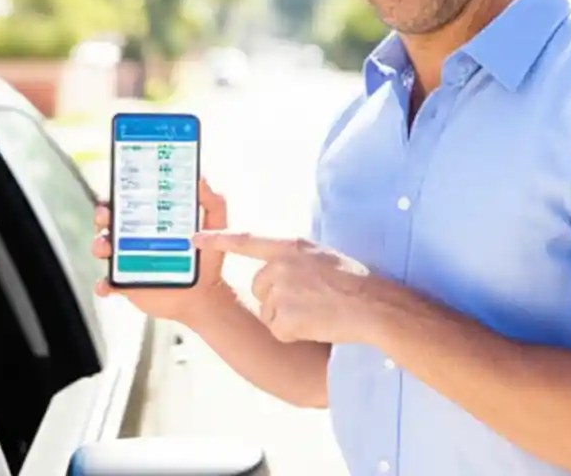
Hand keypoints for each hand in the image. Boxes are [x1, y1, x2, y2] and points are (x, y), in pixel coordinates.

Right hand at [92, 178, 231, 324]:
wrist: (205, 295)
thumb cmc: (207, 257)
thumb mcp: (215, 227)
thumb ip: (213, 202)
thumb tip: (203, 177)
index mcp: (151, 221)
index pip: (129, 201)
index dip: (118, 193)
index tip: (117, 190)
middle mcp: (134, 237)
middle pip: (109, 221)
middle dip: (102, 215)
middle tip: (106, 215)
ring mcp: (127, 260)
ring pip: (102, 248)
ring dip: (98, 245)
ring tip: (106, 249)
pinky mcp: (125, 284)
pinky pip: (106, 283)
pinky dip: (103, 284)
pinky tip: (106, 285)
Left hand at [194, 232, 375, 343]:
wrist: (374, 309)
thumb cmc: (358, 285)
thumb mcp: (325, 258)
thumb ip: (297, 260)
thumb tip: (279, 271)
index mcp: (292, 247)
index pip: (246, 240)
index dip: (218, 238)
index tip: (195, 237)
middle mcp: (281, 265)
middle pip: (259, 286)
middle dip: (277, 299)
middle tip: (310, 303)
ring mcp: (280, 291)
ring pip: (268, 310)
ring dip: (288, 318)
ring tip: (318, 313)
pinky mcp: (283, 317)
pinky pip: (277, 330)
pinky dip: (294, 334)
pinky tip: (316, 326)